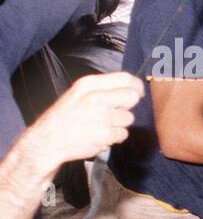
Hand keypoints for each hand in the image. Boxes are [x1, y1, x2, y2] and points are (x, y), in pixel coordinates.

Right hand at [25, 72, 143, 171]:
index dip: (136, 86)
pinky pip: (123, 134)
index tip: (138, 92)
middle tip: (116, 111)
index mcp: (89, 84)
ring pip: (128, 118)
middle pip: (132, 97)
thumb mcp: (78, 94)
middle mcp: (97, 97)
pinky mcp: (106, 133)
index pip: (125, 78)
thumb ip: (102, 89)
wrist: (48, 139)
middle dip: (127, 106)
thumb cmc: (64, 117)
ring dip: (119, 124)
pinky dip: (114, 137)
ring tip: (101, 125)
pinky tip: (100, 135)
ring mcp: (102, 116)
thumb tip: (130, 89)